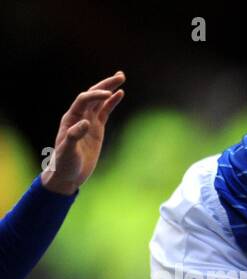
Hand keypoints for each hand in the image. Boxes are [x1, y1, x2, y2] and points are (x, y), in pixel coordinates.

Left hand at [41, 72, 124, 195]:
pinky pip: (105, 112)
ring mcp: (88, 122)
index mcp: (70, 119)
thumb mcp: (68, 151)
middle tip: (120, 76)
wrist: (67, 174)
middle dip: (105, 85)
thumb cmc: (64, 163)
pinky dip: (112, 102)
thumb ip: (74, 136)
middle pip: (93, 95)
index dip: (95, 95)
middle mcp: (79, 116)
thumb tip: (85, 122)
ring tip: (121, 78)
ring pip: (100, 101)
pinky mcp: (96, 129)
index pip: (83, 100)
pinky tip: (119, 94)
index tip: (108, 94)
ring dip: (109, 89)